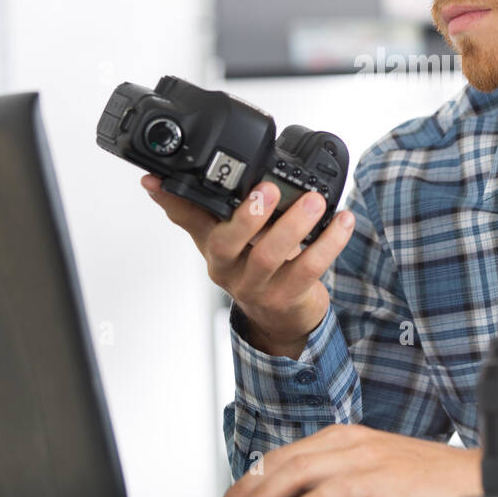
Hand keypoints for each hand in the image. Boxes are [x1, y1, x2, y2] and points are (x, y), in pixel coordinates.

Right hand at [142, 174, 354, 355]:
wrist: (281, 317)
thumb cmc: (252, 269)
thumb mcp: (220, 240)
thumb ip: (195, 210)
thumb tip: (155, 181)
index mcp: (212, 248)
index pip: (191, 220)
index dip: (178, 201)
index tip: (164, 179)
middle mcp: (229, 269)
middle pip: (230, 242)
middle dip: (248, 215)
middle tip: (268, 188)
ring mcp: (258, 286)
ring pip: (271, 255)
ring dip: (294, 224)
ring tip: (315, 200)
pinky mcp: (288, 297)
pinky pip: (310, 269)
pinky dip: (329, 243)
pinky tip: (342, 222)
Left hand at [216, 424, 483, 496]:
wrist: (475, 479)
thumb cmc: (429, 482)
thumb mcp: (376, 475)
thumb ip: (339, 482)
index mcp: (347, 437)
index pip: (285, 454)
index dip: (252, 478)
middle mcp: (350, 442)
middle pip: (283, 461)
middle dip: (247, 489)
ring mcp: (364, 457)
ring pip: (297, 473)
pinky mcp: (377, 479)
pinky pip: (329, 493)